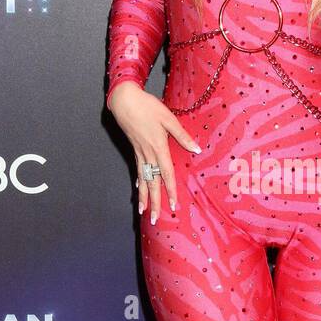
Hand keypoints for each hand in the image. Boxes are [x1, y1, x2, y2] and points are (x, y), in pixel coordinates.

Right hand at [108, 82, 200, 222]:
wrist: (124, 100)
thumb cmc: (148, 106)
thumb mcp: (168, 118)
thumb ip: (182, 135)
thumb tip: (196, 149)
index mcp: (158, 147)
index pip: (166, 174)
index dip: (171, 191)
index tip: (173, 206)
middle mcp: (148, 154)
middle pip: (152, 183)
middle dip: (154, 202)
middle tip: (154, 219)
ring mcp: (139, 153)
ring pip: (142, 179)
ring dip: (143, 197)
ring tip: (143, 211)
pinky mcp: (134, 149)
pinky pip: (137, 169)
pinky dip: (138, 181)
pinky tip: (138, 188)